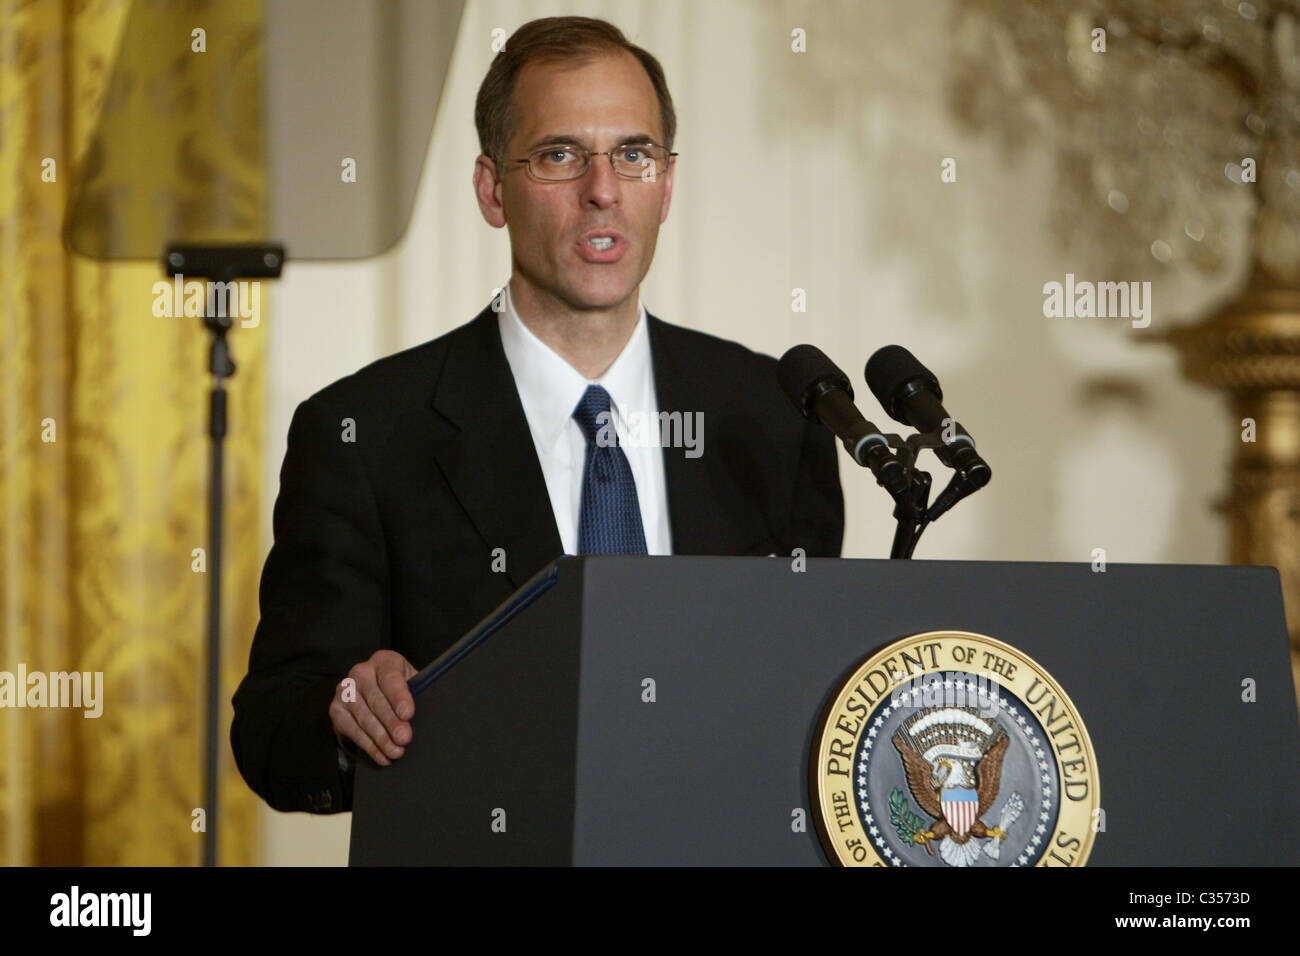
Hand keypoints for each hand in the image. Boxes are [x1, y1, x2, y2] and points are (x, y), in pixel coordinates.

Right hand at [329, 650, 416, 766]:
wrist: (370, 693)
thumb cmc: (398, 688)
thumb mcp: (410, 683)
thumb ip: (417, 692)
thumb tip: (430, 711)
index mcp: (384, 661)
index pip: (391, 677)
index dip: (399, 696)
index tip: (408, 714)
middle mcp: (361, 672)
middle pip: (377, 700)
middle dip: (392, 722)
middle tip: (404, 738)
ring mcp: (345, 691)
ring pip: (365, 718)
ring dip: (381, 738)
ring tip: (396, 751)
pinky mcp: (336, 710)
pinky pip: (353, 731)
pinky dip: (370, 746)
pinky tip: (382, 755)